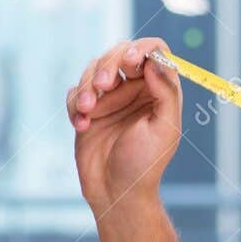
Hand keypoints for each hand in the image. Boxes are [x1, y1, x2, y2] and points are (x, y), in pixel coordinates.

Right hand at [67, 37, 181, 212]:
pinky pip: (75, 92)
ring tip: (87, 110)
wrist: (115, 193)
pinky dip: (75, 105)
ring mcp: (110, 98)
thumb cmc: (145, 164)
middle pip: (119, 53)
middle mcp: (135, 89)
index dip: (141, 49)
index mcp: (159, 90)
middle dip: (108, 65)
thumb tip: (157, 60)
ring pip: (93, 69)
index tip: (131, 63)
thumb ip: (165, 93)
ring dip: (87, 86)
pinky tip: (82, 125)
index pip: (153, 51)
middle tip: (103, 85)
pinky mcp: (87, 110)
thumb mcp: (164, 129)